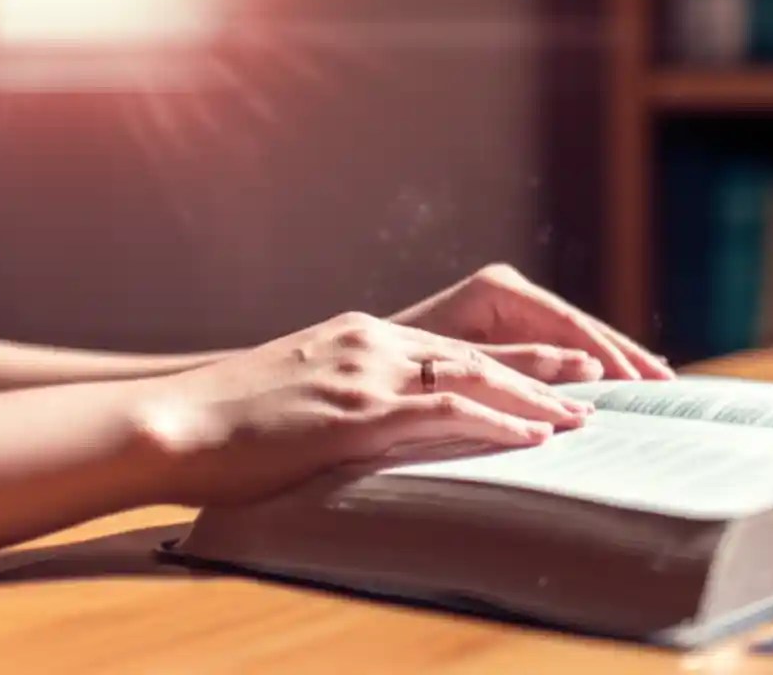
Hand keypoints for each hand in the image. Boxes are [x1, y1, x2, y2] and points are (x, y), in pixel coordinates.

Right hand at [135, 312, 590, 505]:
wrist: (172, 422)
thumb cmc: (227, 424)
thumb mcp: (299, 398)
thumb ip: (348, 400)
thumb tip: (376, 427)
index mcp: (362, 337)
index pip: (456, 345)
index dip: (515, 360)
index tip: (561, 372)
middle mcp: (374, 342)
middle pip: (481, 351)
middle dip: (546, 369)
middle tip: (600, 381)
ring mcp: (368, 371)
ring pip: (477, 374)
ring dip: (539, 395)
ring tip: (588, 413)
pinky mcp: (359, 408)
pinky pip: (448, 410)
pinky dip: (500, 421)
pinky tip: (537, 436)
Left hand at [391, 264, 673, 381]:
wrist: (352, 378)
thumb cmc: (394, 372)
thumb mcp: (460, 366)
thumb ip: (522, 364)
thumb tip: (587, 367)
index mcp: (496, 291)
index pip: (568, 323)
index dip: (609, 354)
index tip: (641, 381)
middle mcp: (504, 293)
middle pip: (578, 326)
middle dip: (623, 355)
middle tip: (667, 383)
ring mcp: (505, 312)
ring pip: (571, 338)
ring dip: (613, 362)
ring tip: (657, 382)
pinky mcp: (502, 334)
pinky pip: (556, 349)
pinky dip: (588, 366)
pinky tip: (619, 379)